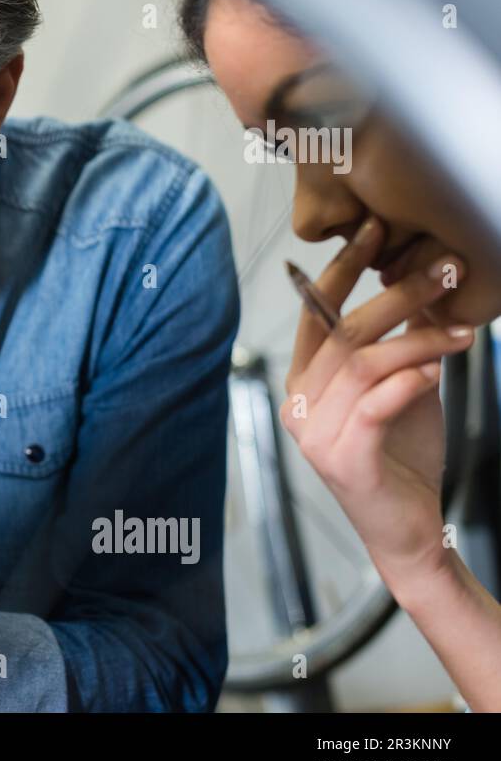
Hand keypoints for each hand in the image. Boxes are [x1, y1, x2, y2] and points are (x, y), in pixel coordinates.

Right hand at [279, 217, 474, 593]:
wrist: (409, 530)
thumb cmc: (401, 458)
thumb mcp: (402, 387)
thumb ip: (402, 345)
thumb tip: (425, 287)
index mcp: (305, 381)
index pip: (317, 314)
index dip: (342, 269)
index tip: (374, 230)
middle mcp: (299, 404)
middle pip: (343, 332)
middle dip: (396, 295)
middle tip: (442, 271)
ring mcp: (315, 434)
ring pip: (362, 365)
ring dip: (418, 339)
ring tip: (461, 331)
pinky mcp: (343, 460)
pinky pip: (374, 406)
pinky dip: (409, 381)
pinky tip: (438, 369)